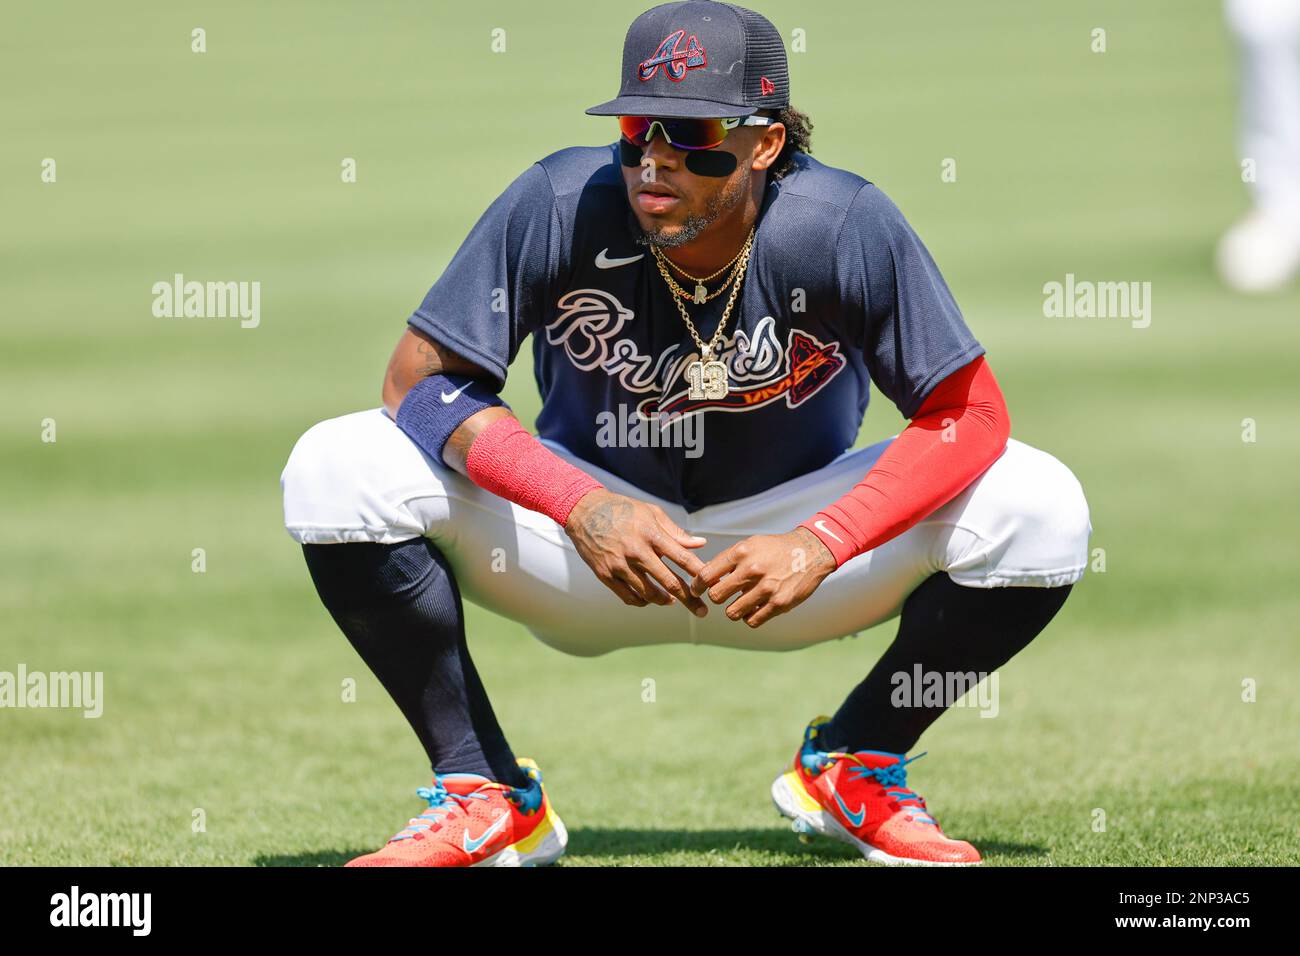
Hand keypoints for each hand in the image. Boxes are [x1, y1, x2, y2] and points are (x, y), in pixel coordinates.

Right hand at [564, 489, 709, 614]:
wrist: (584, 511)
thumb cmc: (623, 509)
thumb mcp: (651, 513)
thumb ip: (676, 533)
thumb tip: (701, 544)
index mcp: (650, 534)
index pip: (681, 557)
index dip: (699, 572)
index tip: (711, 585)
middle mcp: (636, 551)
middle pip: (669, 582)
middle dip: (689, 599)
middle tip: (701, 611)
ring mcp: (619, 565)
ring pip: (649, 593)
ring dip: (664, 600)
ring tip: (672, 601)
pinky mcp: (605, 575)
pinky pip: (628, 597)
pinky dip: (642, 601)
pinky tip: (649, 598)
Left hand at [689, 526, 836, 627]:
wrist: (810, 552)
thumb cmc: (775, 549)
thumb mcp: (750, 544)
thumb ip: (728, 560)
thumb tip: (704, 577)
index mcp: (741, 553)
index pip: (707, 575)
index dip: (698, 585)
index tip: (699, 589)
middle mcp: (752, 570)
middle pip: (716, 596)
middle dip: (718, 597)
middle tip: (724, 595)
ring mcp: (766, 589)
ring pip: (732, 613)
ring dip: (734, 610)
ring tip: (742, 602)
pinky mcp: (779, 604)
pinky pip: (752, 621)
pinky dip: (750, 616)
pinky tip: (756, 607)